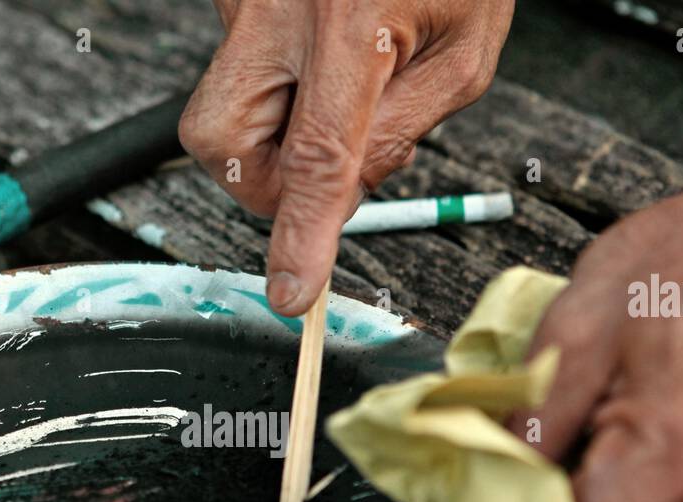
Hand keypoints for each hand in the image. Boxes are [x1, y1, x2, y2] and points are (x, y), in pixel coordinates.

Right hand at [181, 0, 514, 314]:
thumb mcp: (463, 54)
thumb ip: (398, 135)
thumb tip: (340, 198)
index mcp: (351, 17)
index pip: (315, 156)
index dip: (300, 235)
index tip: (291, 290)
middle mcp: (275, 7)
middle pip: (220, 142)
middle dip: (266, 180)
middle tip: (324, 164)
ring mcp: (242, 0)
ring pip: (219, 117)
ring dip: (272, 139)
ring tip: (334, 100)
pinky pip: (236, 78)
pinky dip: (275, 96)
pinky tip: (322, 66)